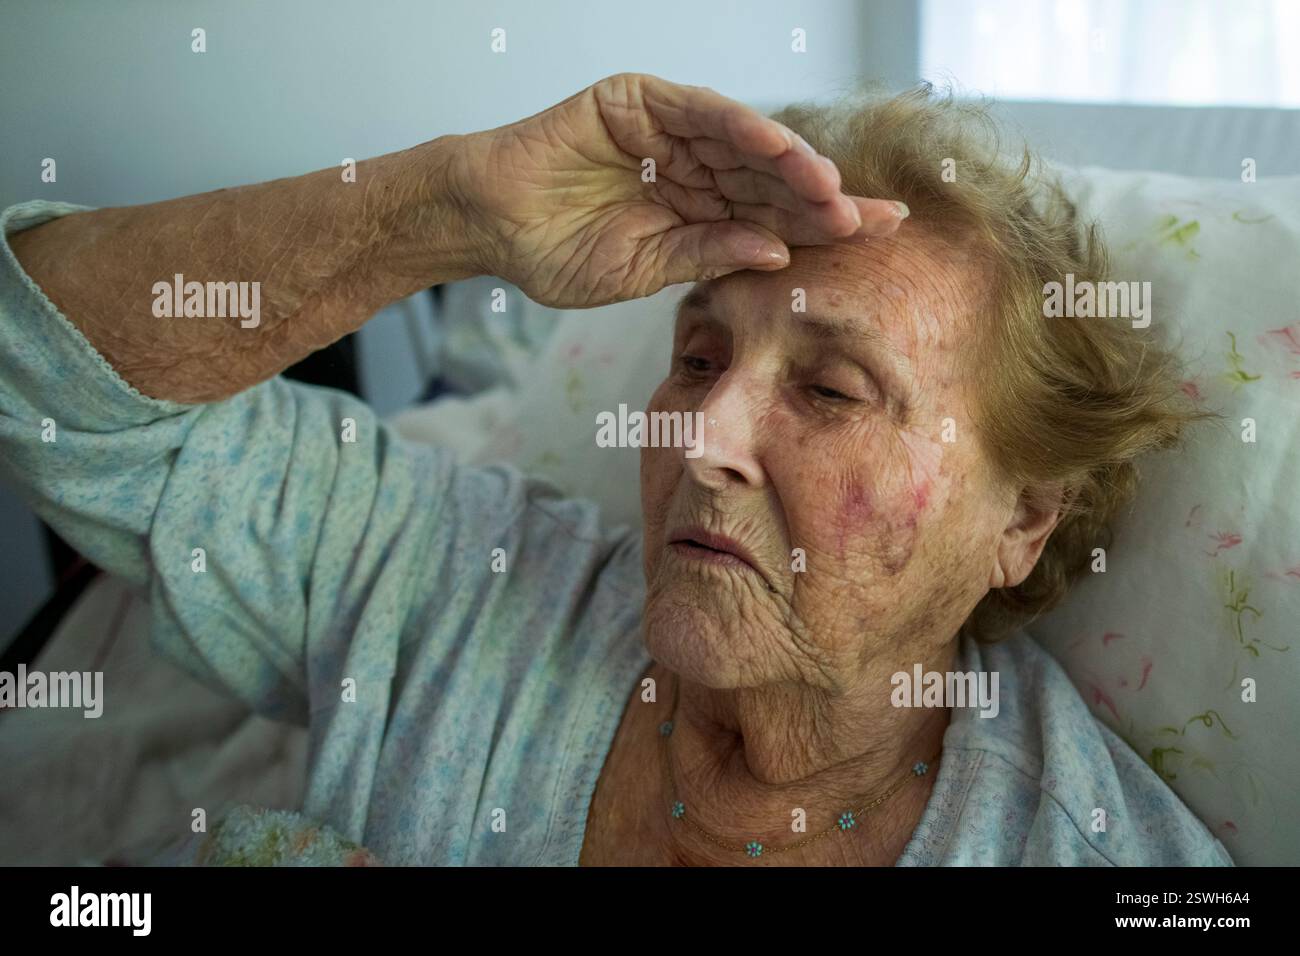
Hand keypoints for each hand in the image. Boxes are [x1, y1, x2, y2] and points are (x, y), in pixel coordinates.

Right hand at [451, 72, 905, 308]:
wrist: (486, 224)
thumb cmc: (554, 253)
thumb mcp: (640, 271)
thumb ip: (705, 255)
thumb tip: (775, 252)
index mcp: (697, 213)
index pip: (772, 216)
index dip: (822, 224)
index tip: (877, 235)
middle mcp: (692, 169)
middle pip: (770, 181)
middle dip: (821, 198)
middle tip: (871, 219)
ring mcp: (667, 133)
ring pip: (743, 145)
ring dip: (789, 166)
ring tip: (831, 191)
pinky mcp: (638, 102)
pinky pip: (698, 111)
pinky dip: (738, 126)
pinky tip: (778, 149)